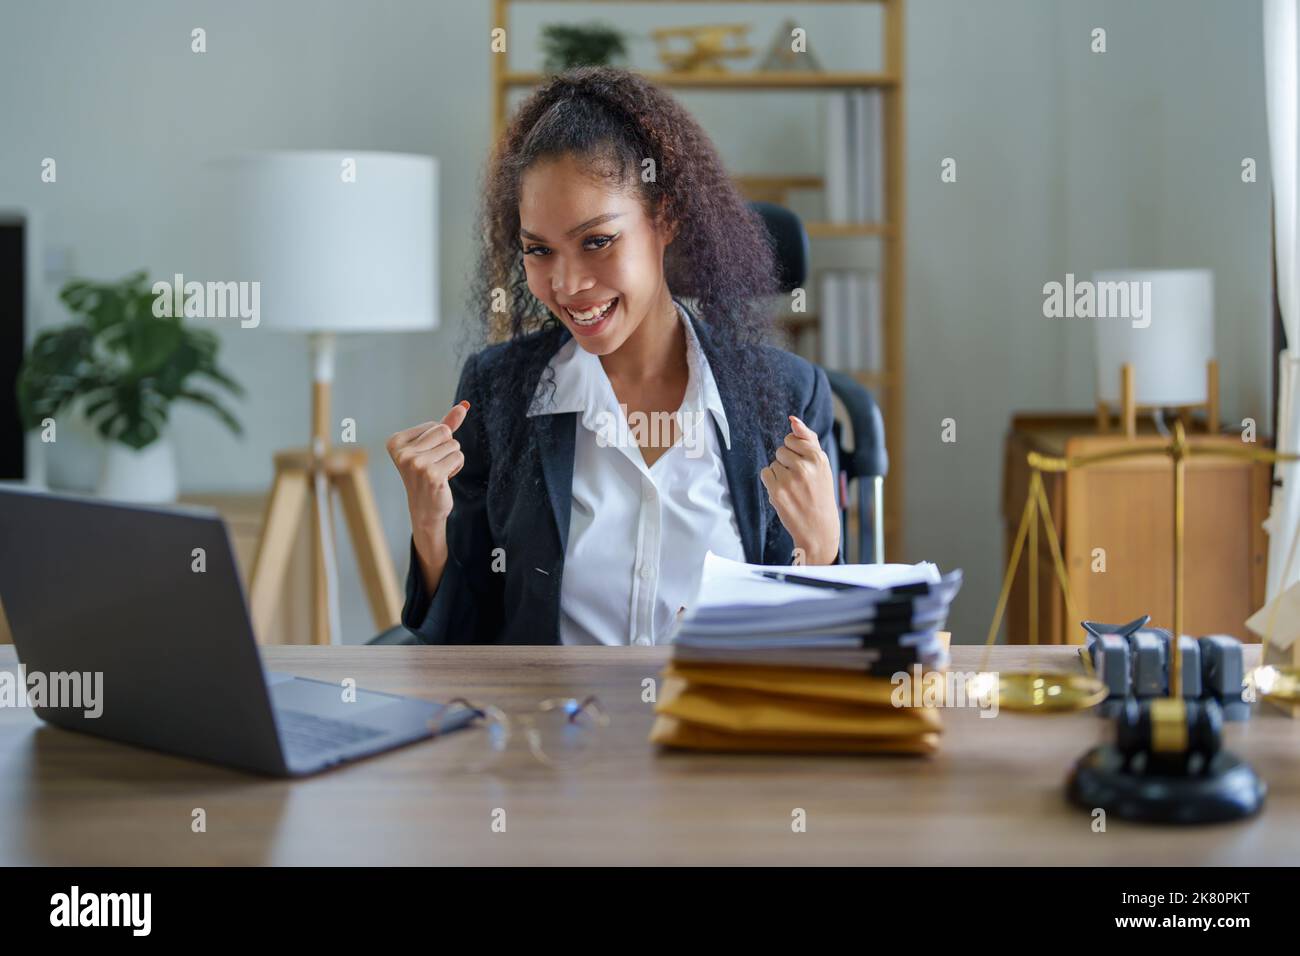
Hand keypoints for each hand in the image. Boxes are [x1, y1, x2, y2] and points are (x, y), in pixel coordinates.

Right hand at [387, 400, 469, 535]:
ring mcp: (417, 464)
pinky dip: (456, 467)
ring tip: (439, 472)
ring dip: (452, 458)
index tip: (426, 458)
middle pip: (444, 431)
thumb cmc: (428, 474)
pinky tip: (444, 479)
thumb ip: (447, 424)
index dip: (438, 441)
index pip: (435, 425)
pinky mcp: (432, 475)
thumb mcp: (433, 446)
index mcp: (396, 442)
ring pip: (454, 444)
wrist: (425, 509)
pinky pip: (458, 456)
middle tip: (434, 465)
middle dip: (447, 447)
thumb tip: (464, 406)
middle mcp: (403, 453)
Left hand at [760, 415, 839, 564]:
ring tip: (793, 489)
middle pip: (780, 450)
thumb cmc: (819, 492)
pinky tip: (784, 494)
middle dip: (786, 463)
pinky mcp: (777, 492)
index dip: (794, 451)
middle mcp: (805, 467)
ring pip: (772, 463)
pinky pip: (765, 474)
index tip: (803, 465)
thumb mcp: (821, 465)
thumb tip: (792, 419)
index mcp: (818, 457)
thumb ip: (808, 439)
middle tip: (800, 480)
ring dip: (779, 474)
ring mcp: (790, 480)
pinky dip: (771, 483)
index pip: (791, 439)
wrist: (819, 527)